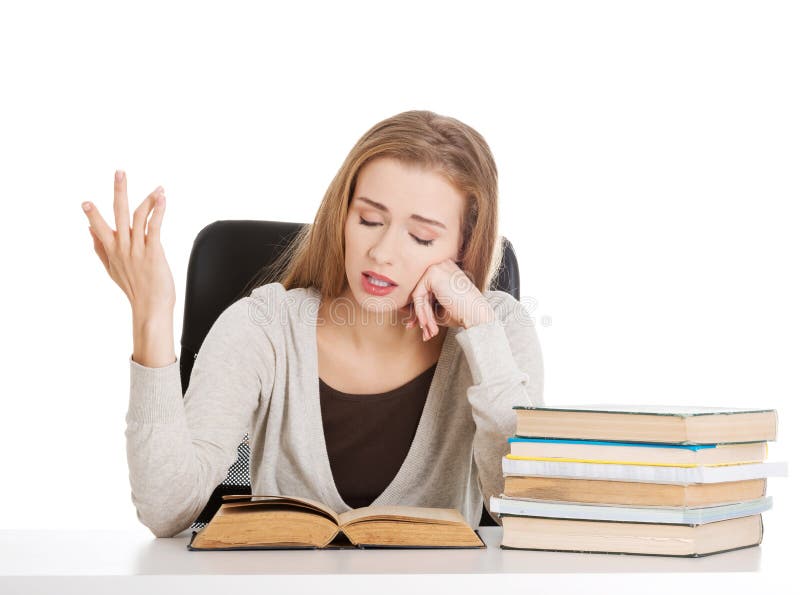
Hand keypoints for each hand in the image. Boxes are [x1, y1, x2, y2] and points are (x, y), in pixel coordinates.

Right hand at [81, 170, 175, 319]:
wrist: (150, 308)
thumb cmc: (135, 290)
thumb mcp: (112, 270)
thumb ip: (100, 249)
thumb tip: (90, 231)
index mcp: (112, 251)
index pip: (100, 228)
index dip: (93, 215)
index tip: (86, 202)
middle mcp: (123, 247)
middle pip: (118, 213)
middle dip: (119, 191)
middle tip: (119, 172)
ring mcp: (137, 249)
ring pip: (137, 216)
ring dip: (147, 199)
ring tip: (157, 188)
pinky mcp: (153, 251)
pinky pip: (154, 226)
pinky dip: (157, 210)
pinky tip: (162, 198)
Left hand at [399, 258, 494, 340]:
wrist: (477, 316)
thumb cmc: (462, 313)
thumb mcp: (438, 308)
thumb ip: (422, 305)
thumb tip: (401, 308)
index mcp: (446, 270)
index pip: (427, 289)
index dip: (422, 309)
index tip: (420, 324)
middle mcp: (442, 264)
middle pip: (421, 291)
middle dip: (420, 314)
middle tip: (424, 332)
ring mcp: (438, 266)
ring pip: (419, 295)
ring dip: (423, 316)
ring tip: (429, 331)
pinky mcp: (433, 273)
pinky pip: (418, 296)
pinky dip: (421, 311)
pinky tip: (427, 323)